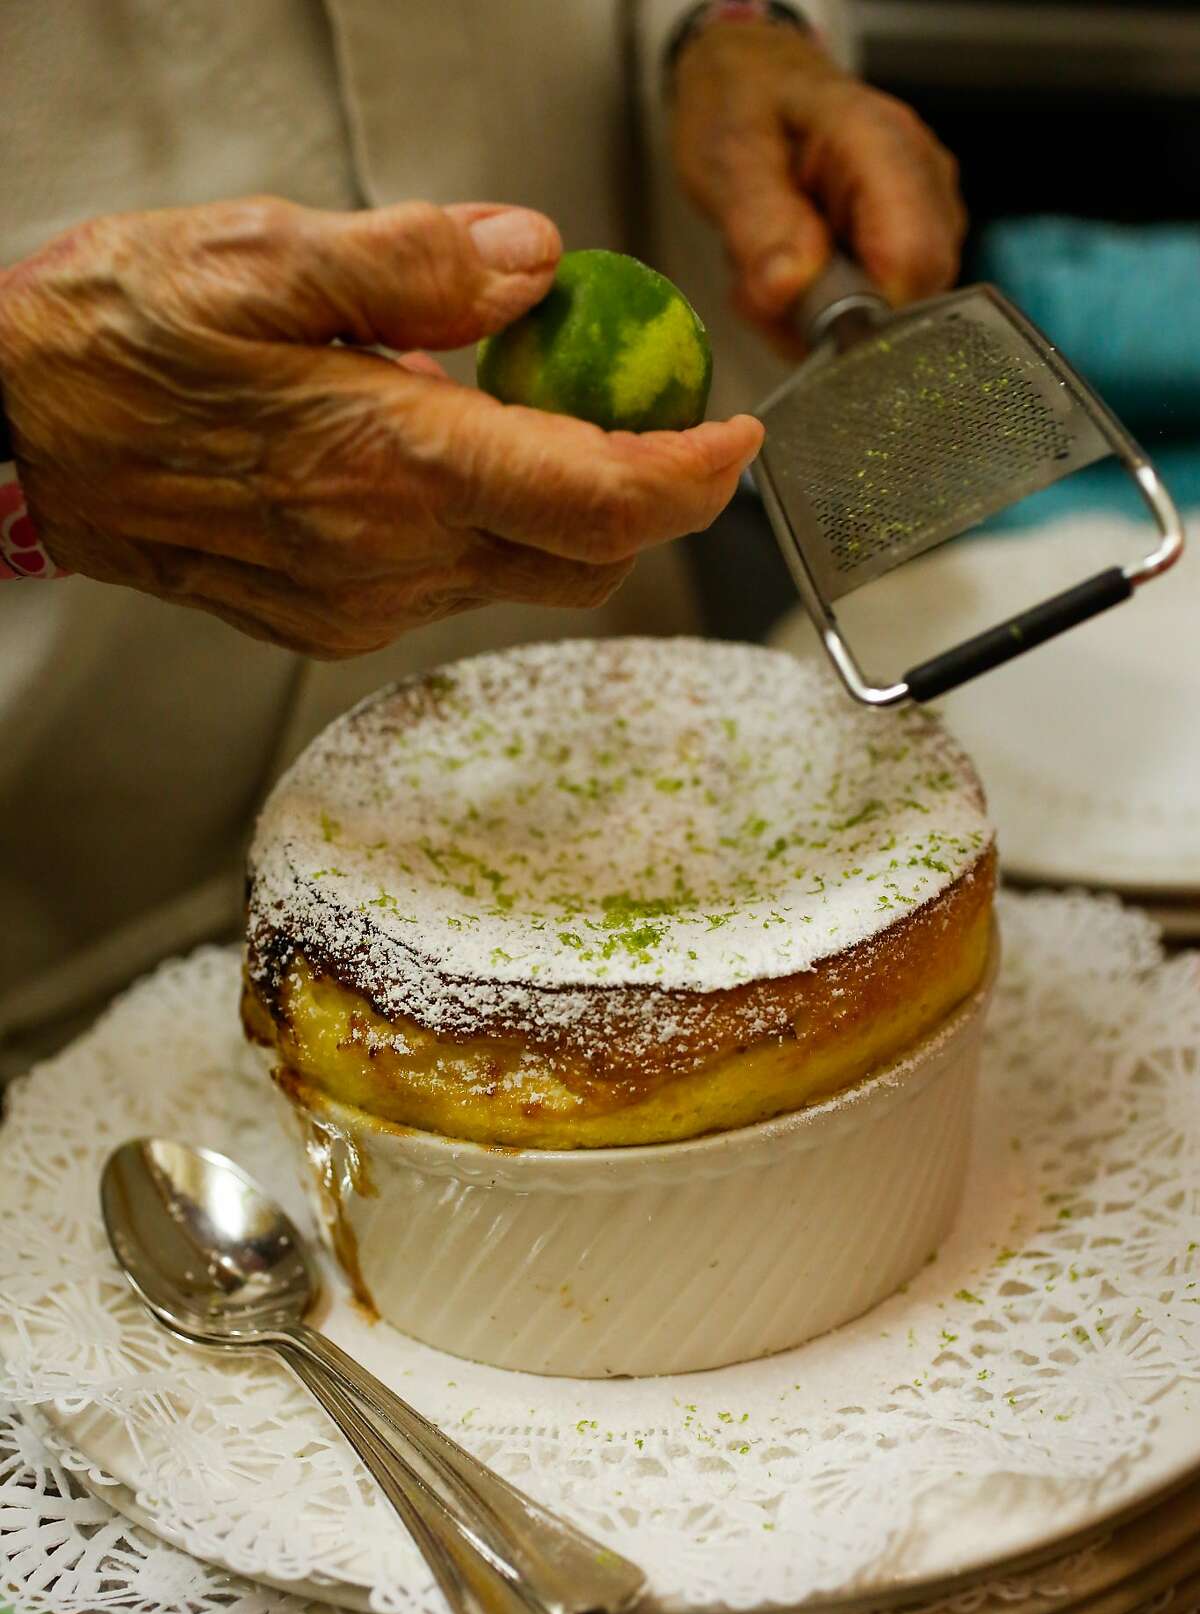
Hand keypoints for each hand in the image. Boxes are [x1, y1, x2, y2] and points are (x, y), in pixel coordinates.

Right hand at [0, 198, 761, 655]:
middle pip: (586, 557)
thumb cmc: (114, 338)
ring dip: (560, 504)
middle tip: (635, 399)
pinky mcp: (332, 623)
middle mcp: (386, 558)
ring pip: (526, 576)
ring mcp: (360, 604)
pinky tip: (437, 456)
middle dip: (644, 489)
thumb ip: (413, 262)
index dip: (694, 476)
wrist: (11, 437)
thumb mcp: (258, 254)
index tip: (735, 433)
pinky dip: (488, 528)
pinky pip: (456, 585)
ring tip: (514, 407)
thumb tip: (536, 263)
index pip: (599, 500)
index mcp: (386, 463)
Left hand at [671, 20, 966, 350]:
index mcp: (883, 142)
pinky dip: (818, 313)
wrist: (755, 81)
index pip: (911, 258)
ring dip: (813, 316)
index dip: (855, 311)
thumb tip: (788, 285)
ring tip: (766, 268)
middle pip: (905, 298)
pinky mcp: (909, 247)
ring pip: (886, 315)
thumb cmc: (746, 103)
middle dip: (823, 318)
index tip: (790, 307)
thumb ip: (759, 220)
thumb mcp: (731, 153)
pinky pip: (872, 312)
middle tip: (759, 284)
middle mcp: (922, 180)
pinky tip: (786, 274)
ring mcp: (924, 216)